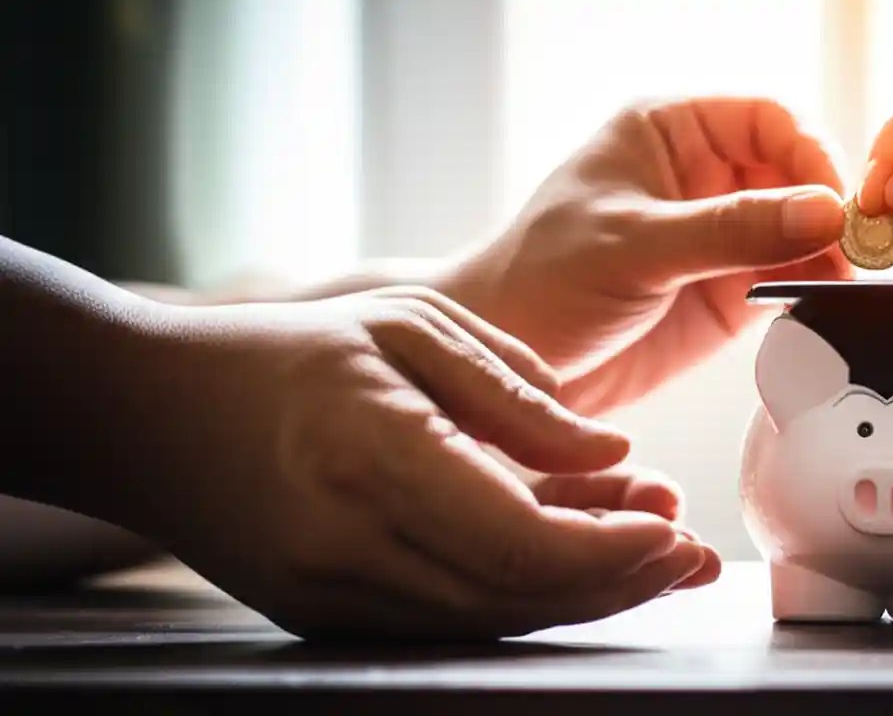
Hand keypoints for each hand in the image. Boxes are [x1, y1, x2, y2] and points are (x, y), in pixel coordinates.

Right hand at [91, 287, 715, 639]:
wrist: (147, 416)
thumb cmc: (283, 354)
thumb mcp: (409, 329)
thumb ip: (518, 398)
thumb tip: (614, 461)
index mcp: (373, 459)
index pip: (522, 543)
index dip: (615, 551)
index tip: (675, 527)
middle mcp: (351, 550)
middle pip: (521, 598)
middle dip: (620, 582)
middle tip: (689, 552)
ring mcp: (333, 598)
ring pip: (494, 619)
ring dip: (582, 589)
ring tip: (649, 543)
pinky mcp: (330, 615)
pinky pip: (453, 615)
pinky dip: (522, 588)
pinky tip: (569, 546)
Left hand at [441, 98, 850, 414]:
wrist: (514, 363)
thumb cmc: (542, 279)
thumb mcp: (633, 245)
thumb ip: (728, 229)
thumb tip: (823, 212)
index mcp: (670, 131)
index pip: (767, 118)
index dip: (810, 152)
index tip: (835, 201)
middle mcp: (703, 177)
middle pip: (797, 173)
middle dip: (832, 208)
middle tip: (860, 250)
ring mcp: (720, 237)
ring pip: (803, 230)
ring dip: (832, 253)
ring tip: (848, 284)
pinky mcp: (728, 294)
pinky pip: (790, 280)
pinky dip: (815, 291)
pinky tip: (827, 306)